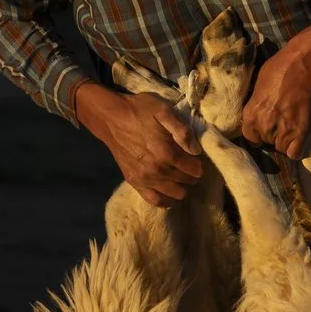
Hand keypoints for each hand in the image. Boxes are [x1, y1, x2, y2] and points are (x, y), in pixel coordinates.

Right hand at [75, 84, 203, 206]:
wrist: (111, 118)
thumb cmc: (140, 111)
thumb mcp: (164, 111)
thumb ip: (182, 131)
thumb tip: (196, 151)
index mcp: (167, 153)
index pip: (195, 169)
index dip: (199, 163)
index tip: (195, 157)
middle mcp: (157, 170)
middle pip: (186, 181)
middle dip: (191, 174)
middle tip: (188, 164)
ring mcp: (145, 179)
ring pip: (174, 194)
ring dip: (181, 186)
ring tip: (179, 175)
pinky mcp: (134, 182)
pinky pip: (155, 200)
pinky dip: (165, 199)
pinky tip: (169, 192)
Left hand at [239, 16, 310, 157]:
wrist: (301, 66)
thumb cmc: (279, 68)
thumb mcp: (258, 86)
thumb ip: (257, 104)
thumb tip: (259, 109)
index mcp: (250, 115)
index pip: (250, 137)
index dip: (258, 134)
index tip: (266, 128)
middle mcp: (263, 127)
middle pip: (266, 142)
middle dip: (273, 135)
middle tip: (282, 122)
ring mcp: (281, 132)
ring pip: (281, 148)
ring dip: (285, 140)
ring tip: (292, 127)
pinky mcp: (299, 133)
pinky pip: (294, 153)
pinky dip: (296, 150)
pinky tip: (298, 140)